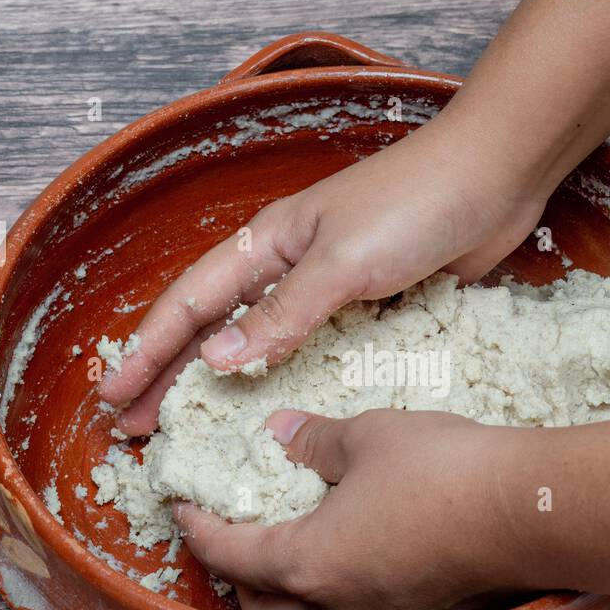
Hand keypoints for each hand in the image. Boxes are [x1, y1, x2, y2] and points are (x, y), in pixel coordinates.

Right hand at [97, 116, 547, 433]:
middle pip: (212, 330)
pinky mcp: (369, 310)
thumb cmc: (414, 204)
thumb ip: (282, 312)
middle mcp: (287, 268)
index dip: (148, 353)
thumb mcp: (340, 260)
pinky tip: (276, 413)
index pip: (189, 305)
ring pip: (258, 346)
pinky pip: (314, 355)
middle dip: (169, 378)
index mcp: (267, 245)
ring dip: (222, 387)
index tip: (113, 398)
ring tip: (191, 429)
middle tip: (134, 429)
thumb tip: (216, 360)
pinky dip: (288, 384)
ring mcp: (327, 291)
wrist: (496, 179)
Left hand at [173, 408, 529, 609]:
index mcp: (307, 563)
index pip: (230, 553)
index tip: (182, 504)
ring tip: (285, 555)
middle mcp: (335, 606)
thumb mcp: (368, 436)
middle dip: (235, 578)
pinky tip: (347, 560)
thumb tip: (281, 433)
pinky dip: (331, 598)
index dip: (198, 527)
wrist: (531, 509)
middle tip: (232, 535)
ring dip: (283, 598)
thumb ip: (313, 439)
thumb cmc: (443, 469)